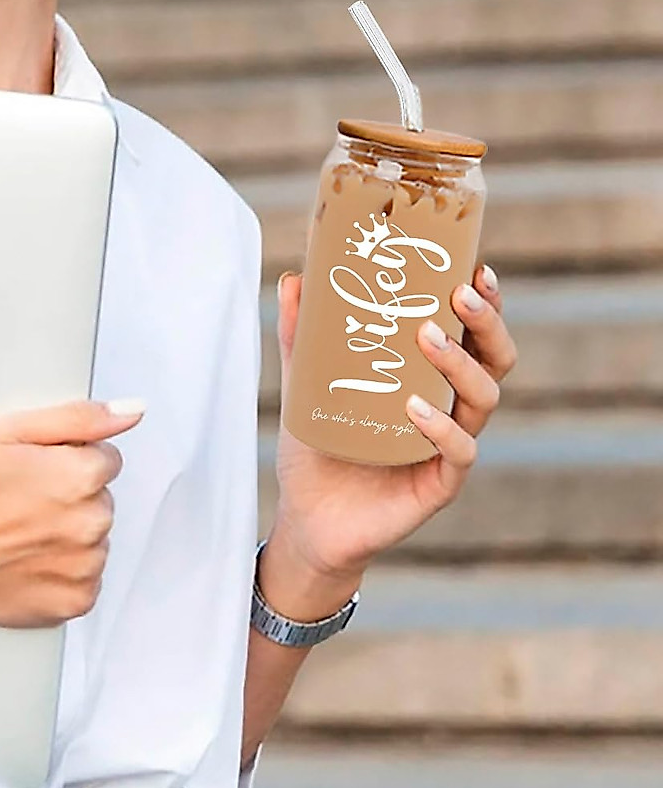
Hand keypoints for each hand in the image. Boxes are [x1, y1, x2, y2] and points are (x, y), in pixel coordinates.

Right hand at [0, 398, 144, 627]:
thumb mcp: (10, 432)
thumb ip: (80, 418)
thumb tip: (132, 410)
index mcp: (82, 476)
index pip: (106, 459)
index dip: (67, 460)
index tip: (33, 472)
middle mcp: (92, 523)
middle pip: (101, 499)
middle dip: (69, 497)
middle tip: (20, 503)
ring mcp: (86, 566)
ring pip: (94, 539)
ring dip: (67, 535)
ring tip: (19, 533)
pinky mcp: (75, 601)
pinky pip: (86, 578)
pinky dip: (62, 571)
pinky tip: (27, 561)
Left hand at [270, 264, 517, 585]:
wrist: (308, 519)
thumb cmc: (318, 448)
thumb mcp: (306, 386)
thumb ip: (302, 336)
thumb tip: (293, 279)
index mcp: (430, 380)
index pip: (473, 335)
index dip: (485, 303)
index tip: (475, 267)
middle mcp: (450, 408)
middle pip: (495, 360)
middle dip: (486, 324)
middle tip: (458, 295)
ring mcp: (448, 447)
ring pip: (482, 399)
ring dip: (459, 363)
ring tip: (427, 338)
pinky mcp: (439, 484)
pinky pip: (458, 452)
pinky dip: (441, 427)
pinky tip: (415, 408)